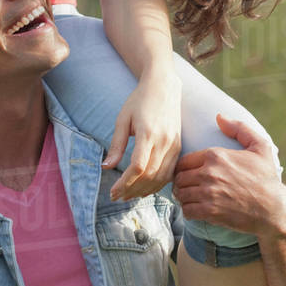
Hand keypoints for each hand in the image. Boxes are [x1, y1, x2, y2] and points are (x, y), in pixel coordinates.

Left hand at [104, 72, 181, 199]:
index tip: (113, 192)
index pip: (137, 167)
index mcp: (148, 133)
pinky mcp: (179, 147)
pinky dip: (158, 184)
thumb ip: (117, 145)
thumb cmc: (140, 101)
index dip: (124, 183)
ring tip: (129, 196)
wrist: (164, 87)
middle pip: (149, 175)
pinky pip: (170, 172)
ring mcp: (174, 145)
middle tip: (118, 197)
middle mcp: (164, 142)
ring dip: (145, 190)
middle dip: (132, 190)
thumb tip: (106, 167)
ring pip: (161, 177)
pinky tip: (146, 188)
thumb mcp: (123, 119)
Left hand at [172, 113, 285, 234]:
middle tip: (188, 188)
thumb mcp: (259, 147)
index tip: (188, 174)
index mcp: (216, 155)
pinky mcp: (210, 212)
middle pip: (179, 178)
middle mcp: (209, 173)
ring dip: (183, 197)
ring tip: (191, 199)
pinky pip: (187, 210)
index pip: (184, 161)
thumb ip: (239, 128)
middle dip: (182, 183)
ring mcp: (208, 193)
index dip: (184, 168)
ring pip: (180, 194)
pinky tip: (196, 210)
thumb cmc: (266, 178)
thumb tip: (219, 117)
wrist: (274, 209)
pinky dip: (188, 211)